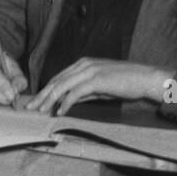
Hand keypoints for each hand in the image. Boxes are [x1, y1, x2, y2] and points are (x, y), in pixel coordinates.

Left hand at [25, 59, 173, 115]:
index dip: (45, 90)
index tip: (36, 101)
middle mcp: (83, 64)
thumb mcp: (99, 88)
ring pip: (62, 86)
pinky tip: (60, 112)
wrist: (146, 79)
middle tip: (29, 107)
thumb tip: (67, 102)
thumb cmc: (125, 84)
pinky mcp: (96, 79)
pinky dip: (66, 103)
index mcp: (83, 63)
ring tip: (41, 111)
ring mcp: (89, 70)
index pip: (58, 78)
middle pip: (56, 81)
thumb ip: (83, 92)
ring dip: (49, 100)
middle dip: (42, 95)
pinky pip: (75, 93)